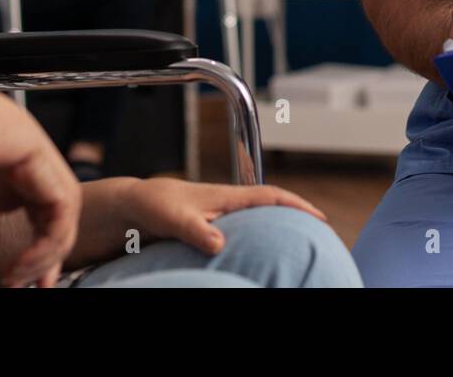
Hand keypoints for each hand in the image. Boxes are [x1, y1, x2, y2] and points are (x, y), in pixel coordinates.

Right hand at [0, 126, 82, 287]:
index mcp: (45, 201)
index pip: (47, 241)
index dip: (36, 267)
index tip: (20, 285)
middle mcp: (59, 201)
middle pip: (56, 248)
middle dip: (36, 272)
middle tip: (17, 288)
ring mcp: (66, 199)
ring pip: (57, 246)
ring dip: (34, 267)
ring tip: (13, 280)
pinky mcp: (66, 198)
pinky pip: (56, 237)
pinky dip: (39, 255)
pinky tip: (21, 266)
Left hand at [119, 177, 325, 254]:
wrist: (133, 206)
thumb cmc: (152, 205)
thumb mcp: (172, 218)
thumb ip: (194, 229)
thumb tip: (219, 244)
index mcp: (226, 196)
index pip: (269, 196)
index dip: (296, 205)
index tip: (319, 217)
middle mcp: (228, 204)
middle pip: (271, 207)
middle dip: (296, 217)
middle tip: (320, 235)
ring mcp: (221, 215)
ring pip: (259, 220)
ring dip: (279, 229)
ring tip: (299, 247)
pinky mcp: (211, 227)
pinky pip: (244, 232)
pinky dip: (258, 240)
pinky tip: (261, 256)